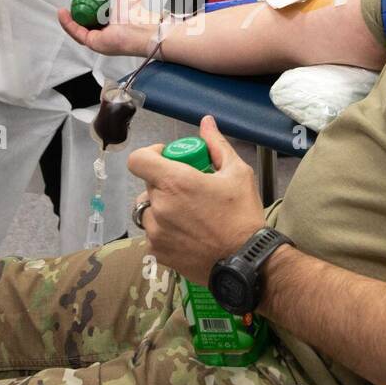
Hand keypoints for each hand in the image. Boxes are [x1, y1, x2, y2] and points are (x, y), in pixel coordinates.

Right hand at [57, 0, 161, 56]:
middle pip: (85, 24)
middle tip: (69, 7)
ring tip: (62, 11)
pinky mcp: (93, 43)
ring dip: (68, 20)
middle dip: (75, 16)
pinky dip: (68, 24)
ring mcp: (98, 39)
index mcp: (113, 22)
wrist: (140, 26)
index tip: (80, 0)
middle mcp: (105, 32)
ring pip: (78, 30)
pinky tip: (62, 14)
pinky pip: (77, 33)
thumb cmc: (137, 11)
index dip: (86, 8)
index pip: (96, 16)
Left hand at [127, 115, 267, 284]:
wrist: (247, 262)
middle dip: (163, 183)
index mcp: (174, 182)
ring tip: (187, 214)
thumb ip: (216, 145)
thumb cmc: (243, 215)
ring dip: (161, 207)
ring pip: (148, 211)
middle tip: (187, 189)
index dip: (149, 155)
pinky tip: (187, 233)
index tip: (166, 158)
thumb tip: (206, 122)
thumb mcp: (237, 173)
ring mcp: (155, 232)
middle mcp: (159, 206)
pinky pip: (152, 234)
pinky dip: (164, 230)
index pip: (138, 160)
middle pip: (147, 185)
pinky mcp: (158, 252)